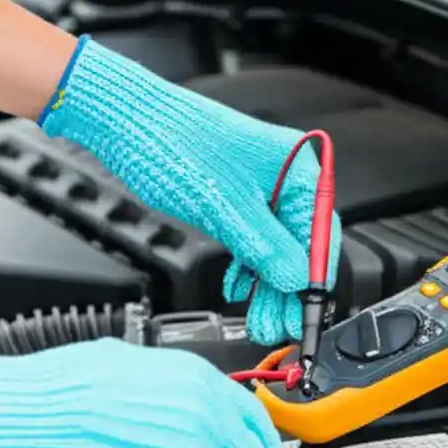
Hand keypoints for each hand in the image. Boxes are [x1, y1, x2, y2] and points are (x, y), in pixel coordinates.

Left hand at [39, 37, 341, 345]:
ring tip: (259, 319)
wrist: (127, 120)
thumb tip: (296, 279)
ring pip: (272, 245)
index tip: (306, 313)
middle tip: (279, 327)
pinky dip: (246, 266)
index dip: (314, 278)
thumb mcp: (226, 209)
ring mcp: (258, 185)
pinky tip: (239, 289)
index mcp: (296, 167)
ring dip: (265, 285)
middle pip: (298, 244)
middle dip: (287, 290)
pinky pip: (251, 237)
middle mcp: (283, 175)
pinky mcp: (233, 194)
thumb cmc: (174, 143)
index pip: (320, 233)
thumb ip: (266, 248)